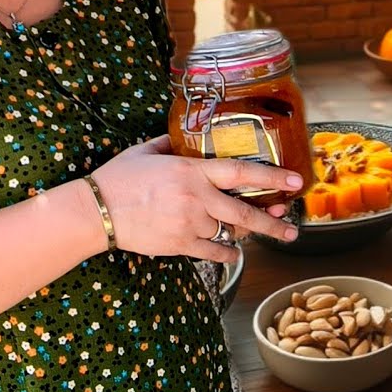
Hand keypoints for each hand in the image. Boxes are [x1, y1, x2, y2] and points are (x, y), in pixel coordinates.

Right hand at [89, 135, 301, 261]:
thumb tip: (184, 138)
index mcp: (192, 170)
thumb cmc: (118, 178)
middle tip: (292, 228)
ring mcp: (190, 223)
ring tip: (266, 235)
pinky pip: (214, 251)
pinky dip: (227, 253)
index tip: (295, 180)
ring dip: (246, 234)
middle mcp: (197, 197)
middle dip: (273, 222)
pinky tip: (235, 253)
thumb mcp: (146, 151)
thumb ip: (171, 145)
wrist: (96, 211)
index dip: (272, 176)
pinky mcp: (180, 245)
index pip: (242, 172)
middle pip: (245, 212)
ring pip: (230, 232)